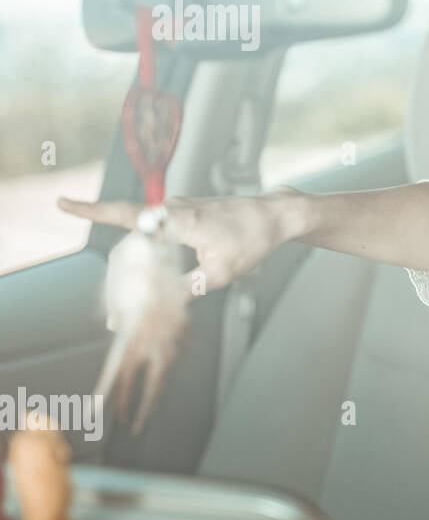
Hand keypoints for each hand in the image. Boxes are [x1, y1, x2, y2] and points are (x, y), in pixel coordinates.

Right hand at [59, 189, 302, 433]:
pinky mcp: (184, 217)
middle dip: (118, 278)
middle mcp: (173, 211)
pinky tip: (149, 283)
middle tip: (117, 317)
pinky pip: (156, 237)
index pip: (126, 213)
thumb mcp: (221, 272)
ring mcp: (178, 212)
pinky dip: (148, 259)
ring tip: (131, 309)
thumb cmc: (252, 240)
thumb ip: (188, 287)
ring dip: (133, 271)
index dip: (91, 210)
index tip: (62, 202)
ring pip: (142, 241)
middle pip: (130, 243)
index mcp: (179, 220)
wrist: (274, 217)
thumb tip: (160, 306)